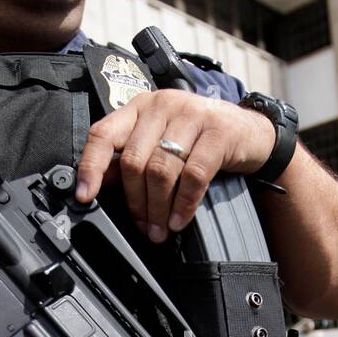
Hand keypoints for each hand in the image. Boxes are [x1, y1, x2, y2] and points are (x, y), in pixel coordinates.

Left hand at [75, 89, 275, 242]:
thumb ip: (132, 158)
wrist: (252, 133)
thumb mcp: (162, 142)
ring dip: (158, 208)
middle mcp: (162, 105)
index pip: (103, 134)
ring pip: (161, 170)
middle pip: (133, 161)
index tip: (85, 196)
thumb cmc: (201, 140)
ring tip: (160, 230)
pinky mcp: (218, 132)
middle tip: (142, 227)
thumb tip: (98, 186)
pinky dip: (184, 204)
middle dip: (135, 202)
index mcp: (140, 107)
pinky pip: (193, 175)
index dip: (90, 167)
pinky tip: (179, 220)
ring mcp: (191, 115)